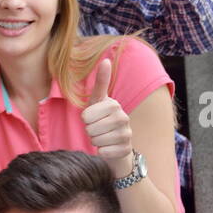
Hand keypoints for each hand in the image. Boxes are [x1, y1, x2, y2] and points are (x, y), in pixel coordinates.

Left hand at [80, 58, 132, 174]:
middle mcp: (123, 117)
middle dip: (90, 131)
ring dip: (95, 142)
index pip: (86, 115)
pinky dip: (101, 152)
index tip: (93, 118)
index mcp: (113, 105)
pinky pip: (103, 152)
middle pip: (90, 128)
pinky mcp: (125, 149)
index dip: (86, 119)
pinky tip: (108, 148)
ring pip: (96, 141)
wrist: (117, 145)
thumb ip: (101, 82)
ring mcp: (126, 134)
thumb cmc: (102, 121)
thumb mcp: (98, 102)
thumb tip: (106, 60)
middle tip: (98, 130)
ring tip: (103, 138)